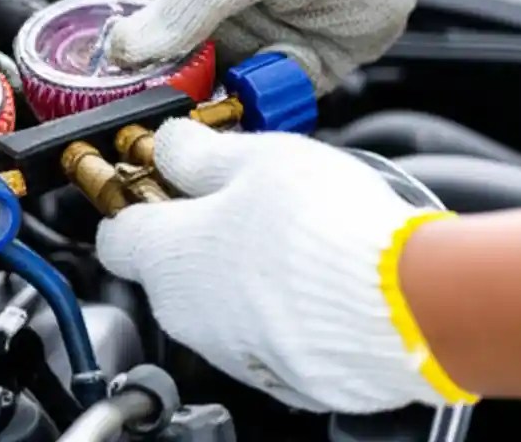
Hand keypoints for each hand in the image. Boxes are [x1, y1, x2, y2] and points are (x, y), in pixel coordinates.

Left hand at [96, 118, 475, 412]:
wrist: (405, 307)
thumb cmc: (325, 231)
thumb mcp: (256, 158)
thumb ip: (200, 152)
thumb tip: (171, 145)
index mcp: (165, 257)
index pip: (116, 233)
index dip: (135, 201)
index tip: (159, 179)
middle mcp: (184, 313)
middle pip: (168, 266)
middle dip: (197, 230)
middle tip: (242, 194)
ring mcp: (228, 350)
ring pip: (214, 300)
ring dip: (238, 268)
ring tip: (291, 232)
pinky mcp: (277, 375)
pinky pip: (259, 333)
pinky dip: (276, 306)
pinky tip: (313, 276)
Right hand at [107, 0, 478, 93]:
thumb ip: (185, 4)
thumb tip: (125, 50)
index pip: (130, 14)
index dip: (114, 49)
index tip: (103, 87)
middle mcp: (216, 6)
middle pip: (169, 64)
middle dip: (166, 91)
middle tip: (163, 113)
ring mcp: (257, 37)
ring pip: (218, 89)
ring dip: (217, 104)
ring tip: (218, 108)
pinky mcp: (298, 64)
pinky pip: (269, 98)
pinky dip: (266, 103)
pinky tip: (265, 96)